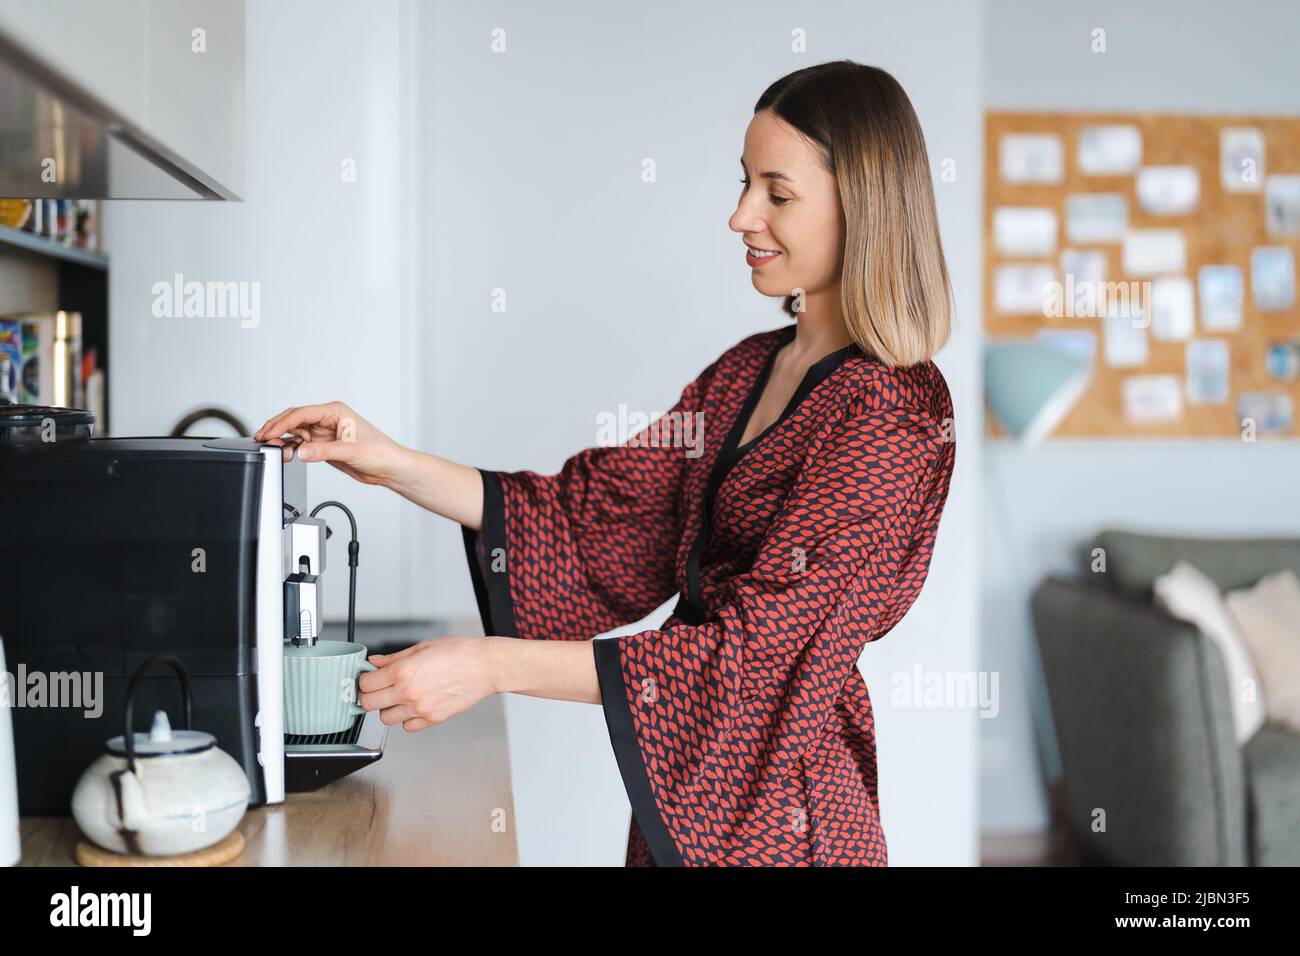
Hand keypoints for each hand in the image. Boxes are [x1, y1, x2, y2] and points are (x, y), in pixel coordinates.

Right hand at [253, 401, 408, 486]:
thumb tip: (300, 451)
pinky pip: (302, 445)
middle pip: (294, 420)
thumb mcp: (349, 451)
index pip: (301, 413)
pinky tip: (284, 453)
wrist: (389, 468)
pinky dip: (291, 449)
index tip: (269, 432)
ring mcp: (324, 433)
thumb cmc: (379, 452)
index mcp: (335, 412)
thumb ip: (323, 452)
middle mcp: (328, 420)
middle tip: (261, 438)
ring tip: (272, 448)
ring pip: (295, 433)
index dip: (282, 422)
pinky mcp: (324, 447)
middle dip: (277, 428)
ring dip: (283, 440)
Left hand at [358, 637, 495, 731]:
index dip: (364, 680)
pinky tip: (415, 705)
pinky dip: (407, 718)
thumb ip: (393, 658)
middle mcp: (408, 692)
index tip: (368, 678)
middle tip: (378, 689)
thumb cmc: (458, 653)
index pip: (365, 684)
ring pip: (386, 718)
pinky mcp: (432, 719)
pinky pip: (407, 726)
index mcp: (403, 671)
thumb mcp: (421, 647)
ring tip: (400, 696)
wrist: (485, 667)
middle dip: (370, 696)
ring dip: (388, 708)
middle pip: (369, 704)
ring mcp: (420, 709)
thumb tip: (374, 664)